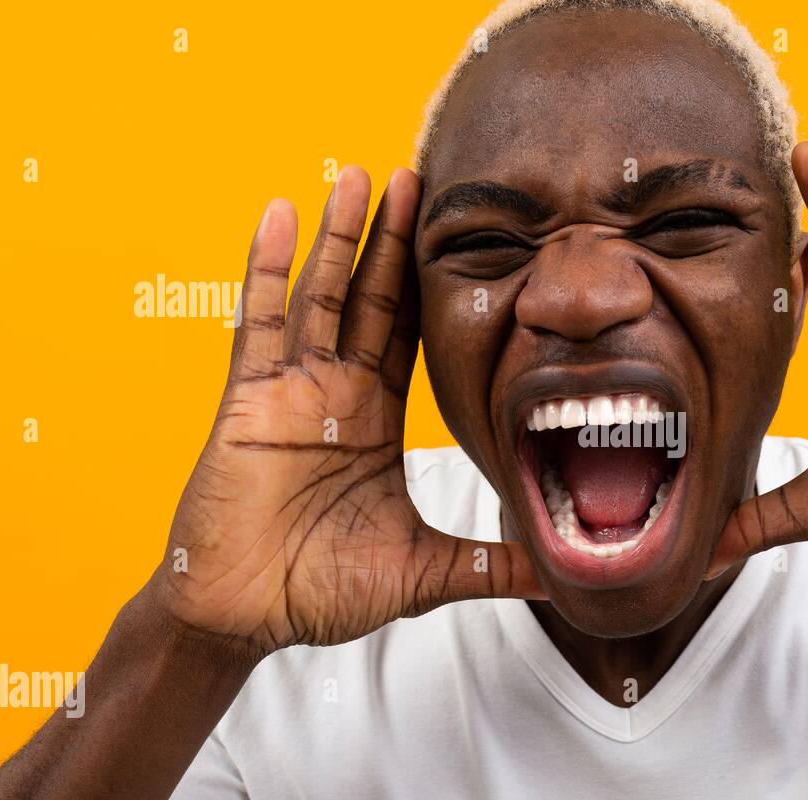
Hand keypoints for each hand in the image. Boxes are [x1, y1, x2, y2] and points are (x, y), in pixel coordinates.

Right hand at [149, 167, 540, 657]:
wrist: (245, 618)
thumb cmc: (322, 591)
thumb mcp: (423, 571)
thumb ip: (490, 565)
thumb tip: (562, 577)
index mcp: (376, 421)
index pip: (411, 336)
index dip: (430, 285)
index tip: (463, 236)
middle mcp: (335, 394)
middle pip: (370, 300)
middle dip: (391, 240)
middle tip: (416, 176)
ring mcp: (290, 391)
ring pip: (320, 296)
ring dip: (339, 236)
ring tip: (359, 174)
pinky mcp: (248, 400)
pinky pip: (258, 322)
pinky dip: (268, 268)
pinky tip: (283, 213)